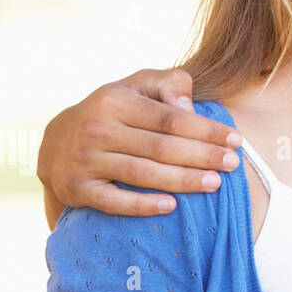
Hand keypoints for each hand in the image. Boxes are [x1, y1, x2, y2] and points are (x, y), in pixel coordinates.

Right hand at [37, 68, 241, 225]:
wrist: (55, 141)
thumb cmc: (113, 110)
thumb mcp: (136, 86)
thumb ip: (168, 84)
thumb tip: (189, 106)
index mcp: (114, 101)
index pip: (171, 118)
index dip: (206, 130)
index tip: (235, 140)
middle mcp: (96, 129)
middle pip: (161, 147)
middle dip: (202, 156)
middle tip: (233, 164)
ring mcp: (84, 161)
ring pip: (142, 174)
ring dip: (182, 180)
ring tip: (215, 183)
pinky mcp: (76, 189)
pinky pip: (113, 201)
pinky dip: (142, 206)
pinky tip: (172, 206)